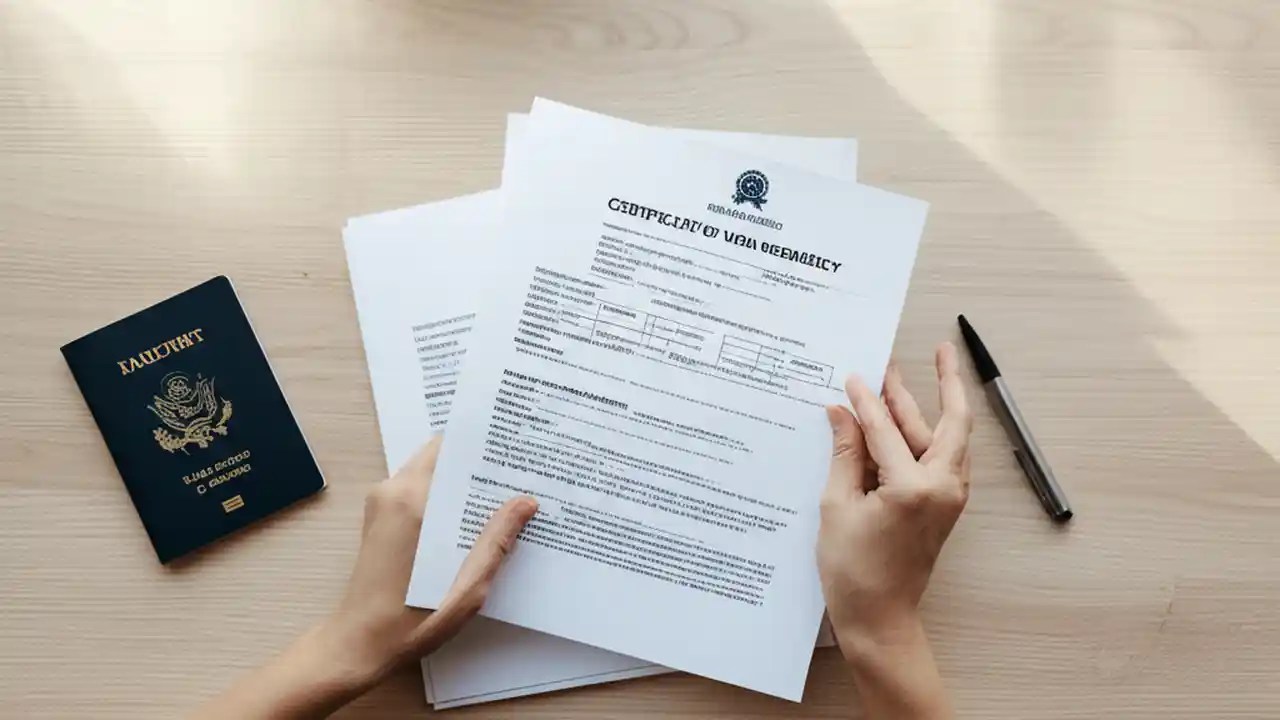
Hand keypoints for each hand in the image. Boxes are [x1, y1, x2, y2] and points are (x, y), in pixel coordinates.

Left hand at [324, 436, 538, 683]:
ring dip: (465, 483)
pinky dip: (448, 499)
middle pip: (443, 458)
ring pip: (433, 475)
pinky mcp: (381, 519)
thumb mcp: (466, 587)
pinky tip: (477, 519)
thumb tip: (525, 501)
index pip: (451, 447)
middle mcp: (393, 492)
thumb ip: (496, 541)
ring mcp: (383, 504)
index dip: (485, 444)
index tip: (518, 447)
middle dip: (480, 463)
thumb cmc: (409, 622)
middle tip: (522, 473)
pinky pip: (421, 493)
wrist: (355, 646)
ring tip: (507, 495)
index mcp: (412, 500)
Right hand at [817, 342, 970, 718]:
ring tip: (899, 379)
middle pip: (946, 421)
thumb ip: (844, 454)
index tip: (850, 377)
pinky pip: (937, 458)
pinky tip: (897, 422)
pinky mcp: (942, 506)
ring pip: (944, 437)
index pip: (886, 429)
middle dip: (935, 384)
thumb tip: (840, 413)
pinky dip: (921, 436)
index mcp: (914, 488)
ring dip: (925, 408)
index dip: (864, 401)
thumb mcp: (837, 507)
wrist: (880, 620)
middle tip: (928, 352)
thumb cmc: (854, 573)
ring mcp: (948, 498)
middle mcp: (942, 488)